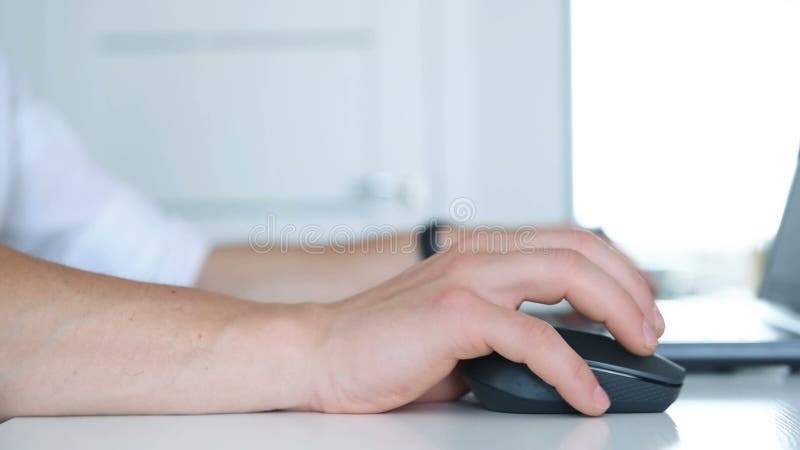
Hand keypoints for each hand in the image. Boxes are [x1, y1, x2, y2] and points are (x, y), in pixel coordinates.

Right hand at [304, 229, 663, 415]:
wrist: (319, 354)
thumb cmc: (382, 346)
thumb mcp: (458, 329)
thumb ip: (507, 327)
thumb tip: (563, 352)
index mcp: (480, 256)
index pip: (568, 240)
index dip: (615, 268)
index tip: (638, 303)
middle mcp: (478, 257)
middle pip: (581, 248)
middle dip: (630, 286)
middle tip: (650, 326)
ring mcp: (466, 280)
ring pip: (568, 274)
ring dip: (618, 310)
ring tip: (639, 345)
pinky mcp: (454, 314)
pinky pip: (534, 337)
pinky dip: (571, 368)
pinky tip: (585, 393)